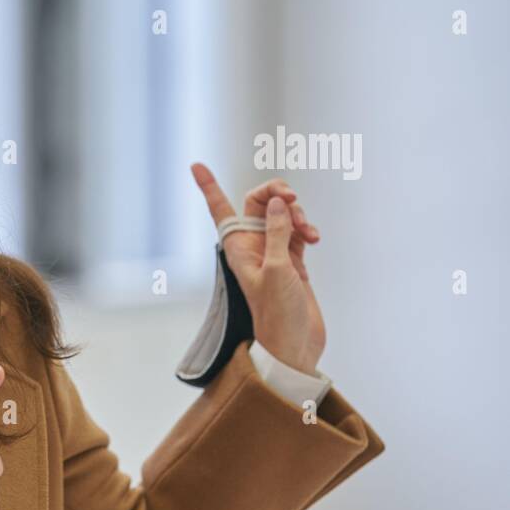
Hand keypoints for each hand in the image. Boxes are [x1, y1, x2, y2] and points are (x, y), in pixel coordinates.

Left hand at [190, 162, 325, 374]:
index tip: (195, 164)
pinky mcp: (293, 258)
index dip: (208, 186)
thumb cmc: (278, 313)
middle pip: (259, 201)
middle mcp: (252, 245)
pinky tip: (314, 238)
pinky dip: (307, 228)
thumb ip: (279, 232)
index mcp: (237, 247)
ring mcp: (274, 251)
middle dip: (277, 193)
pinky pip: (297, 229)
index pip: (220, 209)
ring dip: (297, 214)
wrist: (295, 345)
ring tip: (308, 231)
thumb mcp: (278, 269)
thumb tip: (278, 202)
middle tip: (292, 199)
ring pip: (282, 213)